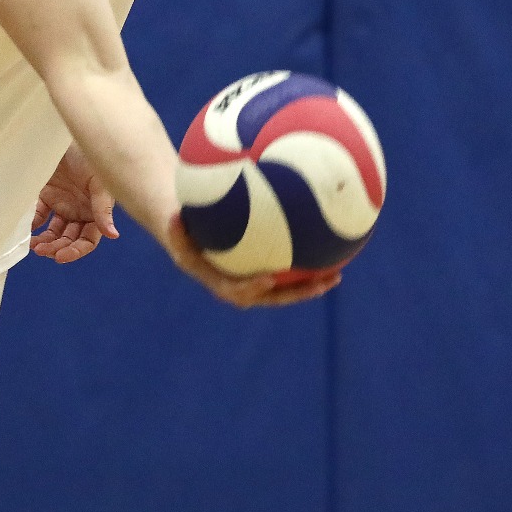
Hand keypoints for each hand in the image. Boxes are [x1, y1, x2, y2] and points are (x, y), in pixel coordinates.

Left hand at [29, 145, 120, 263]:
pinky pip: (38, 214)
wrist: (73, 132)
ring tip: (35, 246)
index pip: (88, 239)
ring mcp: (62, 203)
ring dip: (45, 241)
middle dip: (57, 248)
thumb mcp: (101, 182)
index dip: (76, 251)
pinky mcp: (46, 194)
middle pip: (69, 238)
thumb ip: (103, 209)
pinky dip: (33, 223)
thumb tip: (113, 235)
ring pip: (53, 231)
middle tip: (44, 251)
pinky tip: (27, 229)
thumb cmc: (92, 155)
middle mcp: (79, 211)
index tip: (60, 256)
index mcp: (95, 211)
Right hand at [159, 214, 340, 308]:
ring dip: (312, 284)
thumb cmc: (183, 226)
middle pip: (272, 296)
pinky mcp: (267, 270)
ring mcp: (256, 280)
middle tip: (320, 283)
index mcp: (219, 281)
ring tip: (337, 274)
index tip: (270, 277)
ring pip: (287, 287)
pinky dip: (309, 263)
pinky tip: (332, 248)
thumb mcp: (173, 225)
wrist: (190, 229)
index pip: (237, 291)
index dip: (253, 288)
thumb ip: (174, 226)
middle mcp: (241, 286)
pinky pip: (290, 269)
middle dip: (297, 293)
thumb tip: (174, 215)